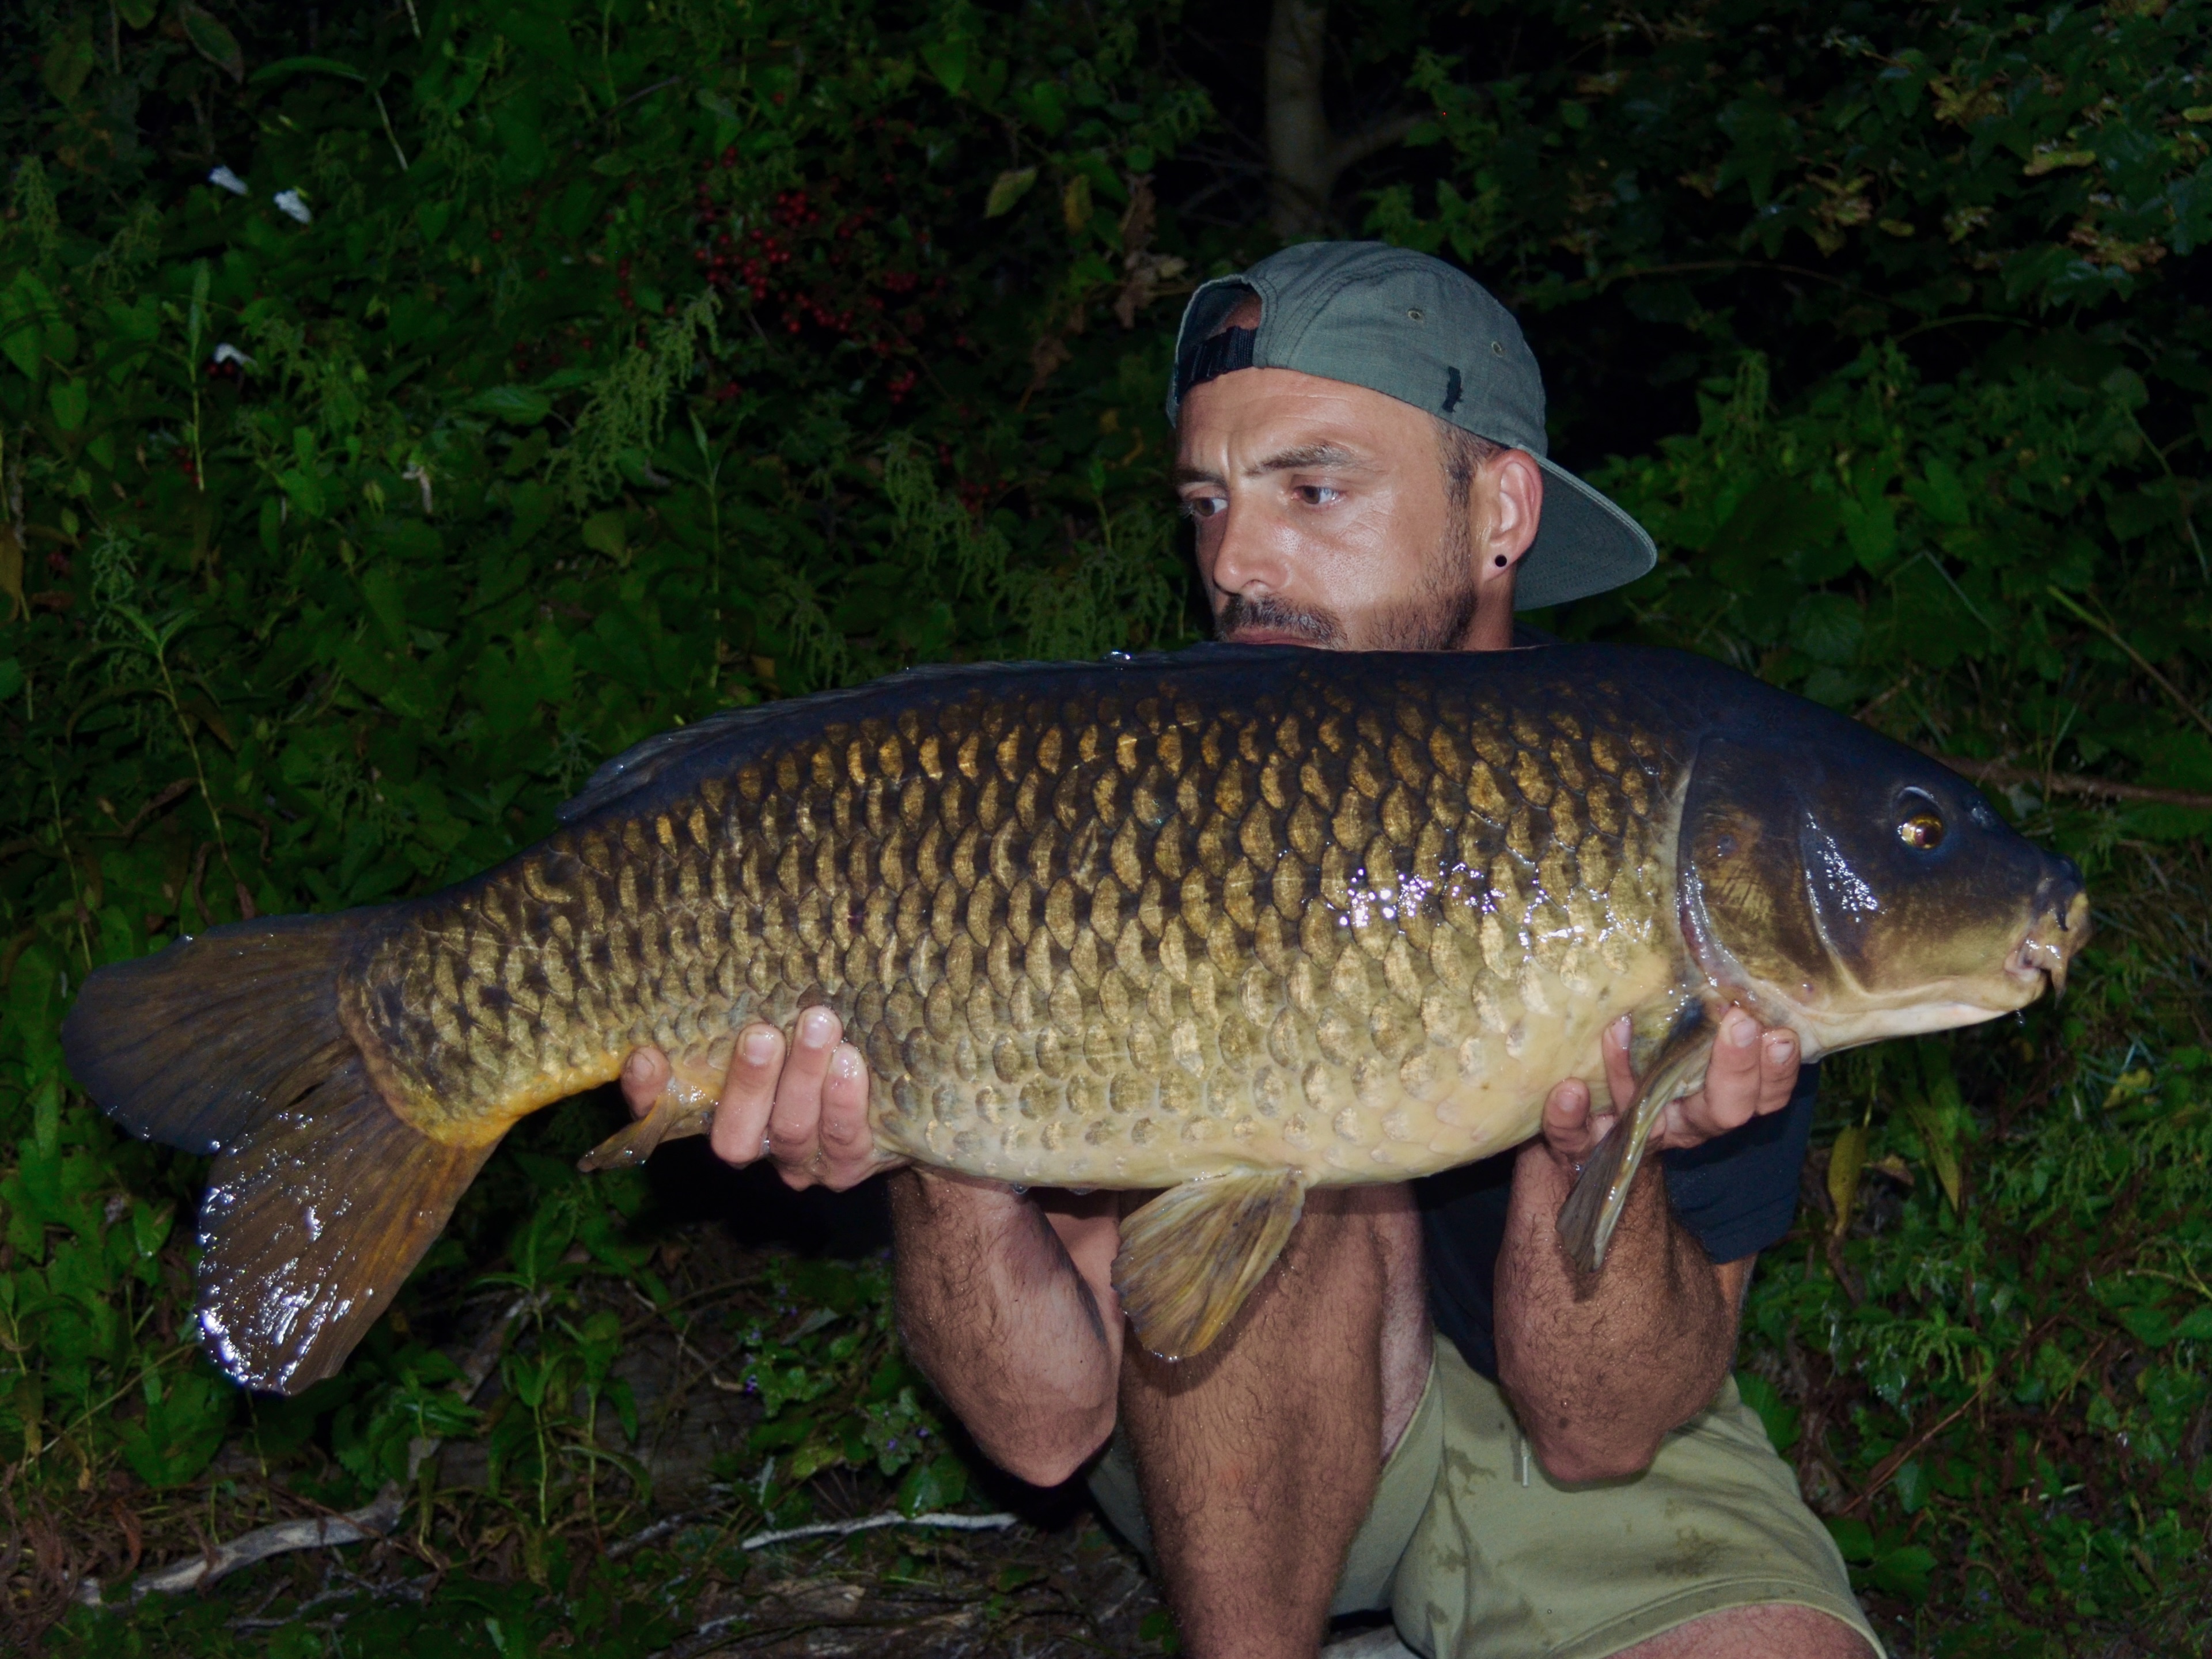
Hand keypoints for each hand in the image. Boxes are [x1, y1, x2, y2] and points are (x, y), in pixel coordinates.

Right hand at [619, 1008, 901, 1191]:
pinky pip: (845, 1139)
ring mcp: (800, 1161)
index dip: (649, 1095)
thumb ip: (741, 1009)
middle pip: (734, 1134)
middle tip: (763, 1035)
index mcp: (715, 1113)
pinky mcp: (849, 1163)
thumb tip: (714, 963)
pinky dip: (845, 1101)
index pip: (663, 1113)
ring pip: (791, 1130)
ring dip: (803, 1078)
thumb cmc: (810, 1038)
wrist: (888, 1094)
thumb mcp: (775, 1022)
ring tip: (818, 1025)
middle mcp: (752, 1144)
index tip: (647, 1057)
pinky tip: (850, 1062)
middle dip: (748, 1084)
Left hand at [1538, 1008, 1798, 1170]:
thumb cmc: (1657, 1051)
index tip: (1781, 1033)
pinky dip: (1574, 1112)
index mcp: (1722, 1096)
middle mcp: (1688, 1120)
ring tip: (1622, 1028)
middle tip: (1741, 1021)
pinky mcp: (1586, 1142)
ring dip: (1638, 1078)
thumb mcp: (1691, 1027)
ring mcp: (1639, 1132)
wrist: (1587, 1114)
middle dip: (1737, 1068)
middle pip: (1726, 1110)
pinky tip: (1576, 1080)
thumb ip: (1710, 999)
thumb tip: (1718, 932)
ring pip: (1650, 1121)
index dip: (1779, 1070)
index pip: (1766, 1094)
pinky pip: (1578, 1135)